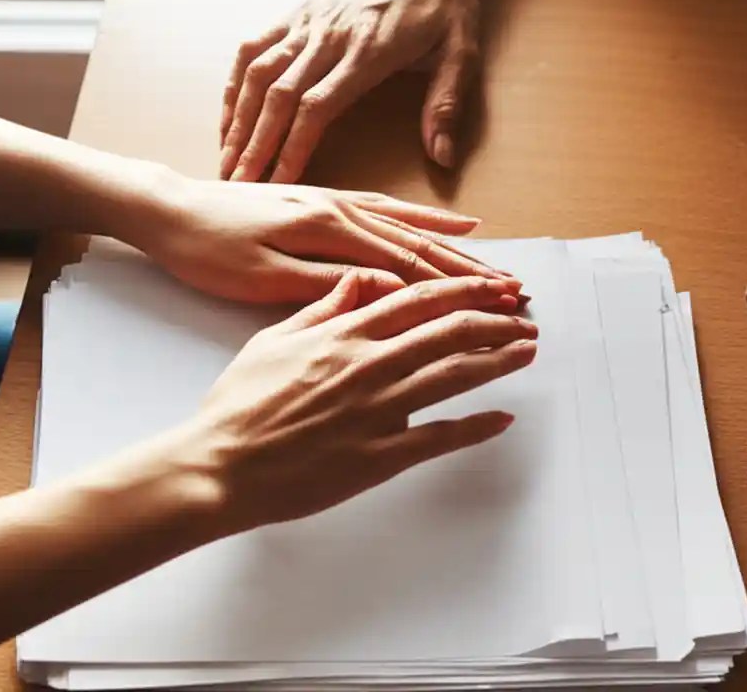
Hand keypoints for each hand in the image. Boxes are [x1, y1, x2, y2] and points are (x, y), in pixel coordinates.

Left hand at [137, 176, 516, 304]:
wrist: (167, 210)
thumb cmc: (206, 250)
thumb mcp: (260, 277)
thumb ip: (326, 285)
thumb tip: (386, 289)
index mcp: (327, 230)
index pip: (406, 264)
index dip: (455, 288)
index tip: (495, 305)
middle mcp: (337, 209)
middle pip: (416, 242)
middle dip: (467, 269)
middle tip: (511, 290)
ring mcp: (330, 201)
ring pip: (404, 224)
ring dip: (450, 244)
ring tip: (492, 255)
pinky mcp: (318, 201)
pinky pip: (382, 207)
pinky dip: (416, 215)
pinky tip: (436, 221)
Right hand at [169, 273, 534, 531]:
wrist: (219, 466)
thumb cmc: (237, 406)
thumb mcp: (272, 340)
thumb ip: (321, 308)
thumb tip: (359, 280)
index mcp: (341, 335)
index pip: (417, 300)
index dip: (462, 290)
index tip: (490, 287)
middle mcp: (367, 366)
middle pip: (448, 332)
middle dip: (494, 322)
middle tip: (523, 318)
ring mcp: (376, 412)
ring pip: (453, 377)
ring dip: (498, 362)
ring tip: (527, 351)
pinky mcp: (378, 457)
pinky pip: (439, 437)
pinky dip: (475, 426)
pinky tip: (501, 419)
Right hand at [220, 0, 478, 183]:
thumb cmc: (442, 4)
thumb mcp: (461, 51)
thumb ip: (447, 104)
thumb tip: (443, 158)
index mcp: (367, 52)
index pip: (318, 107)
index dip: (294, 148)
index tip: (279, 183)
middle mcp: (328, 38)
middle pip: (279, 97)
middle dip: (254, 145)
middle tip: (237, 184)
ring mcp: (307, 24)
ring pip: (258, 74)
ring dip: (237, 120)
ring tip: (224, 159)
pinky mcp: (296, 14)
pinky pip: (254, 49)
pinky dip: (235, 84)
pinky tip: (227, 116)